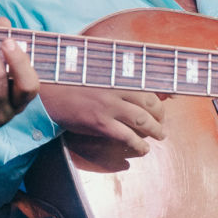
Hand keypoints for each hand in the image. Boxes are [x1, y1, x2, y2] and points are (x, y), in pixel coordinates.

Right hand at [38, 82, 166, 155]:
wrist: (48, 93)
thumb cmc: (71, 79)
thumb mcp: (96, 69)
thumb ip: (116, 74)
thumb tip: (137, 82)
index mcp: (117, 74)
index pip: (148, 85)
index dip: (161, 96)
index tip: (168, 101)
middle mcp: (116, 88)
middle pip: (150, 103)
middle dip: (160, 115)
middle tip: (162, 122)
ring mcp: (109, 106)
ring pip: (142, 121)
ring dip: (155, 131)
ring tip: (160, 135)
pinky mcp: (101, 123)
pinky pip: (127, 137)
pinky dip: (139, 144)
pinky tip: (143, 149)